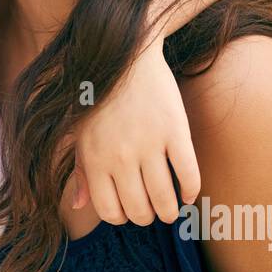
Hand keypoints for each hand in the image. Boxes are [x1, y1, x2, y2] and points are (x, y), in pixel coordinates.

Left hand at [71, 38, 200, 224]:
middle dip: (147, 217)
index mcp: (95, 159)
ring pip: (164, 198)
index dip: (122, 217)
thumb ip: (81, 170)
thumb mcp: (81, 133)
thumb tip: (80, 205)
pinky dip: (191, 190)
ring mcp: (149, 144)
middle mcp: (121, 156)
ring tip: (172, 210)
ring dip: (170, 211)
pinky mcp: (175, 131)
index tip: (129, 210)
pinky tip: (189, 193)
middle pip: (139, 209)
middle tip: (153, 211)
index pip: (110, 211)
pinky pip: (189, 174)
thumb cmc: (99, 97)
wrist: (126, 54)